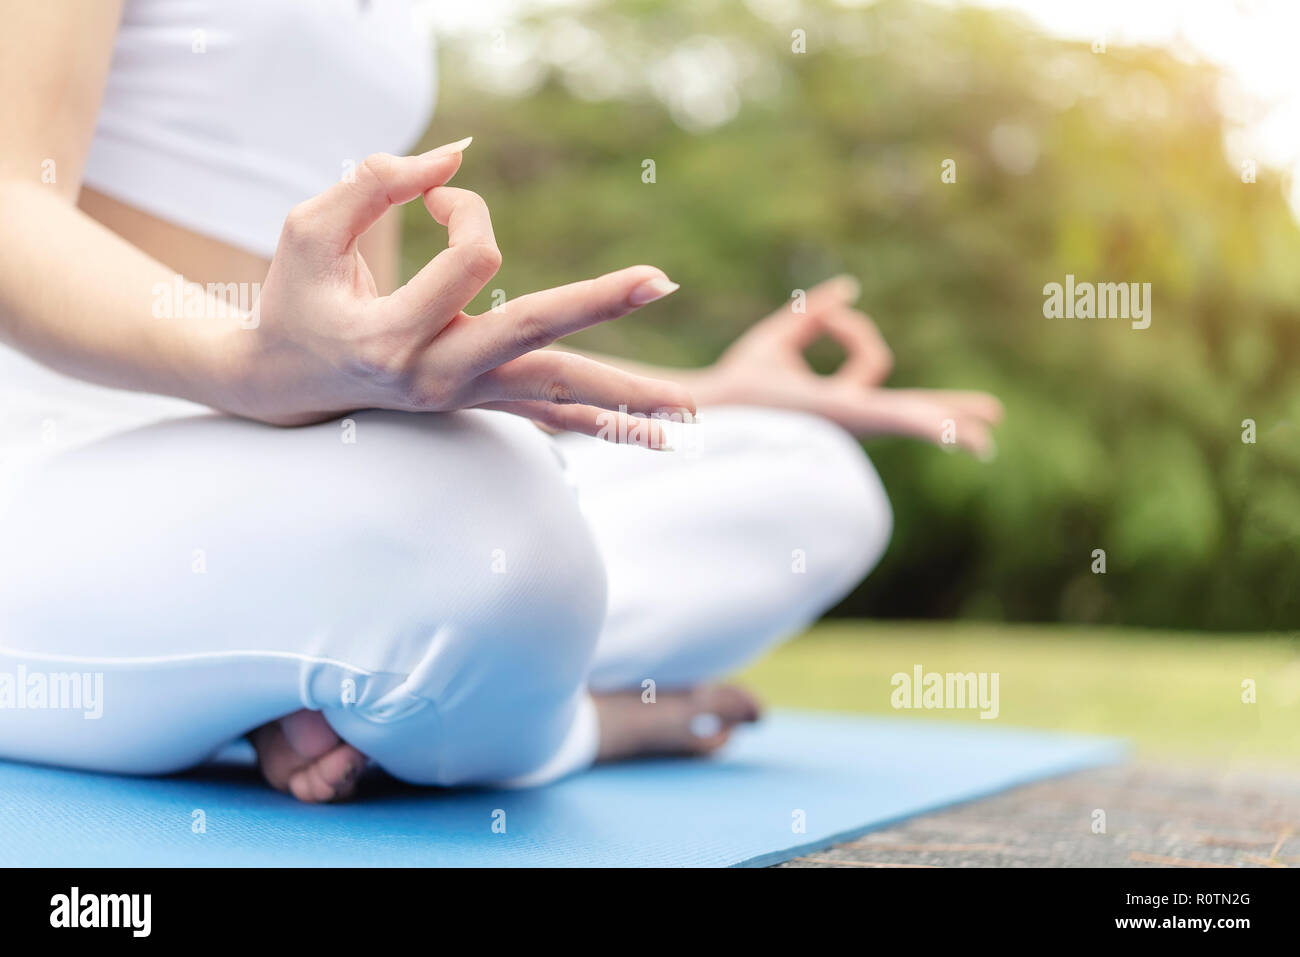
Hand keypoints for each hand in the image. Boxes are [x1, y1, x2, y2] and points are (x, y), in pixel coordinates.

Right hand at [230, 140, 693, 445]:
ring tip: (693, 411)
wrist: (288, 386)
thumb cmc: (297, 299)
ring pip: (558, 393)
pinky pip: (555, 418)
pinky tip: (660, 436)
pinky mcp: (485, 402)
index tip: (438, 192)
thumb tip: (458, 157)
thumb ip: (373, 183)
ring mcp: (467, 397)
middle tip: (659, 281)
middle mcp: (437, 377)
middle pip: (534, 336)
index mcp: (393, 337)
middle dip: (598, 303)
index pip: (471, 259)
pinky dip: (608, 424)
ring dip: (627, 397)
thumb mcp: (308, 230)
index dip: (465, 208)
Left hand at [703, 276, 1002, 456]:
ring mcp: (851, 423)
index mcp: (843, 400)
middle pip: (910, 412)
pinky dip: (927, 425)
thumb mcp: (780, 336)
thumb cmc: (740, 379)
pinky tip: (964, 438)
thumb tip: (846, 289)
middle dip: (947, 412)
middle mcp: (852, 417)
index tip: (825, 311)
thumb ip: (814, 314)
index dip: (852, 327)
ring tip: (986, 443)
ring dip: (947, 426)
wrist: (716, 399)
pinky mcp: (846, 419)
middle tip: (992, 415)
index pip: (876, 361)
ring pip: (910, 420)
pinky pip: (898, 420)